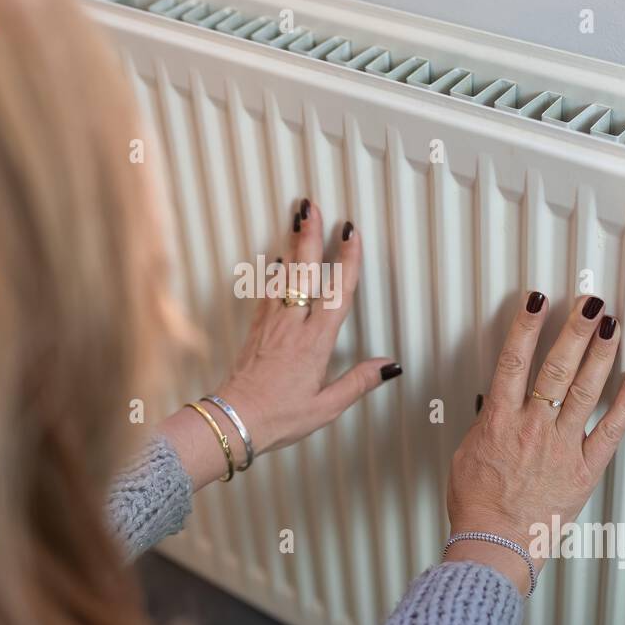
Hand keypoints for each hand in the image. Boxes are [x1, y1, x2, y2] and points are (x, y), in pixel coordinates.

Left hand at [160, 198, 398, 487]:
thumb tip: (389, 365)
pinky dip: (274, 272)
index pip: (337, 293)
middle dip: (310, 235)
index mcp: (316, 343)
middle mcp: (293, 326)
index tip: (351, 233)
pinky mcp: (255, 329)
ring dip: (292, 244)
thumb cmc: (280, 417)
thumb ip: (359, 382)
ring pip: (284, 275)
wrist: (234, 421)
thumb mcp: (327, 407)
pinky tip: (276, 260)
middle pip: (305, 271)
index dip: (347, 260)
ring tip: (296, 216)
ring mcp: (271, 324)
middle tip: (312, 204)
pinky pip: (267, 292)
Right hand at [443, 292, 624, 594]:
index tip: (537, 299)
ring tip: (612, 325)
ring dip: (601, 354)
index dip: (526, 326)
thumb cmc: (477, 505)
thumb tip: (495, 406)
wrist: (495, 544)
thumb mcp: (468, 455)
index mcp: (500, 421)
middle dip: (574, 329)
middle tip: (589, 302)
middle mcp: (533, 427)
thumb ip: (486, 425)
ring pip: (585, 391)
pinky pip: (610, 432)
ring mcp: (561, 446)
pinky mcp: (584, 470)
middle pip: (557, 368)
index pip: (513, 361)